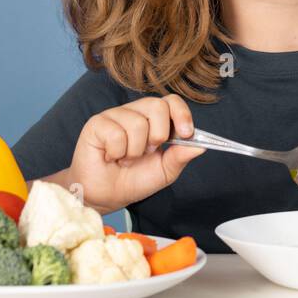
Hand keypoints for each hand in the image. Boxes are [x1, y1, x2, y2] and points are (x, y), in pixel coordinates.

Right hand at [67, 95, 205, 213]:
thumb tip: (200, 146)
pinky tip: (111, 157)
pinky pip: (116, 133)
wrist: (106, 196)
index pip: (172, 101)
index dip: (182, 114)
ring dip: (135, 151)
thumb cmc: (134, 180)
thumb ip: (180, 157)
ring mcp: (115, 115)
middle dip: (158, 135)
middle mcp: (135, 112)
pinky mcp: (97, 123)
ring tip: (125, 158)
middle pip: (157, 106)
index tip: (186, 134)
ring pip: (137, 123)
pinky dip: (117, 153)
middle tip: (147, 152)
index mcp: (154, 119)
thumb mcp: (165, 171)